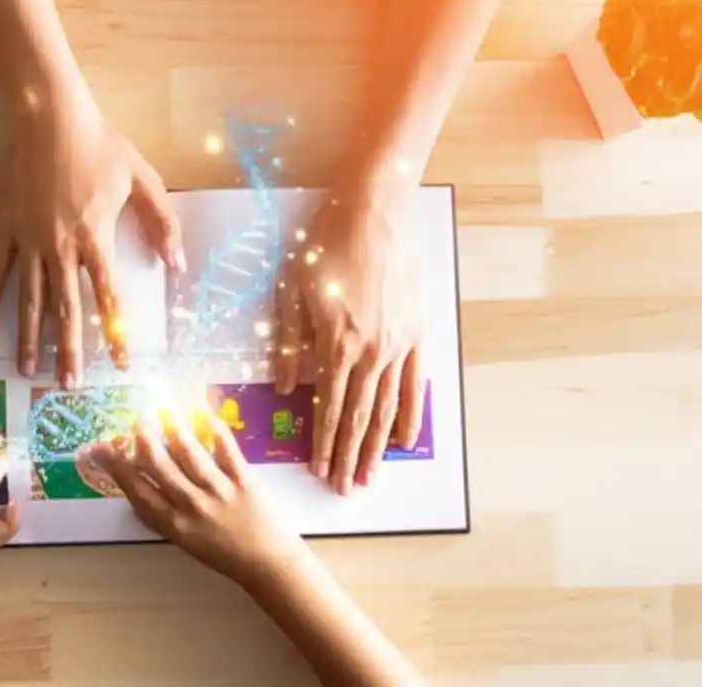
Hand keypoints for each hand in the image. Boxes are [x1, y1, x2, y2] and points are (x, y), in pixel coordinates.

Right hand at [0, 99, 181, 388]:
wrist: (50, 117)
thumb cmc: (100, 145)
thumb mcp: (144, 180)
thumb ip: (162, 224)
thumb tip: (176, 264)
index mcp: (95, 238)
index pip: (108, 298)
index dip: (116, 334)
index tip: (121, 363)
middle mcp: (61, 246)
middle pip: (66, 309)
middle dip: (69, 350)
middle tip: (70, 383)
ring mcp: (29, 239)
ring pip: (29, 299)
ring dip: (29, 337)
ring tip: (27, 369)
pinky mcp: (5, 227)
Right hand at [91, 413, 307, 586]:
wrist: (268, 565)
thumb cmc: (225, 555)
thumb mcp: (186, 542)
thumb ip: (165, 517)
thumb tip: (139, 493)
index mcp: (174, 524)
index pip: (138, 491)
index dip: (117, 468)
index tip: (101, 448)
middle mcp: (192, 506)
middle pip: (161, 467)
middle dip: (145, 441)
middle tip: (135, 420)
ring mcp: (219, 492)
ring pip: (190, 455)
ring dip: (174, 430)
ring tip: (163, 411)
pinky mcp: (245, 481)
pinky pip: (227, 451)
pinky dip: (216, 432)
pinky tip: (205, 415)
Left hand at [274, 169, 426, 494]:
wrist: (375, 211)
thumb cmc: (325, 245)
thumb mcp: (290, 291)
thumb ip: (288, 344)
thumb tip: (283, 389)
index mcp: (335, 343)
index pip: (328, 408)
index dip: (323, 443)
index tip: (319, 471)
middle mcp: (371, 351)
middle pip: (358, 417)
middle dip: (348, 457)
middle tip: (344, 490)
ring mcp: (399, 344)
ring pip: (387, 408)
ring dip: (377, 447)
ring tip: (369, 476)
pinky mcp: (417, 332)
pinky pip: (415, 384)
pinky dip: (410, 415)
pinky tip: (405, 440)